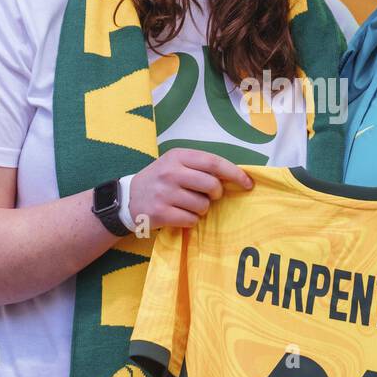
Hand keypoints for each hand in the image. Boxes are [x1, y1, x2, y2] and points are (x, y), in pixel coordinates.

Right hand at [128, 149, 252, 229]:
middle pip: (211, 185)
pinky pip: (191, 220)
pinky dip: (191, 220)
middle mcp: (171, 172)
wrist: (128, 198)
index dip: (234, 173)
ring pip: (202, 205)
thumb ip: (200, 166)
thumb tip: (234, 176)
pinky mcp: (161, 213)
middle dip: (217, 194)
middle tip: (210, 196)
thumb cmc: (159, 180)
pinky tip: (180, 215)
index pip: (213, 162)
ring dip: (202, 209)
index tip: (248, 183)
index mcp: (178, 156)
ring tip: (188, 205)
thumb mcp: (175, 164)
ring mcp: (165, 193)